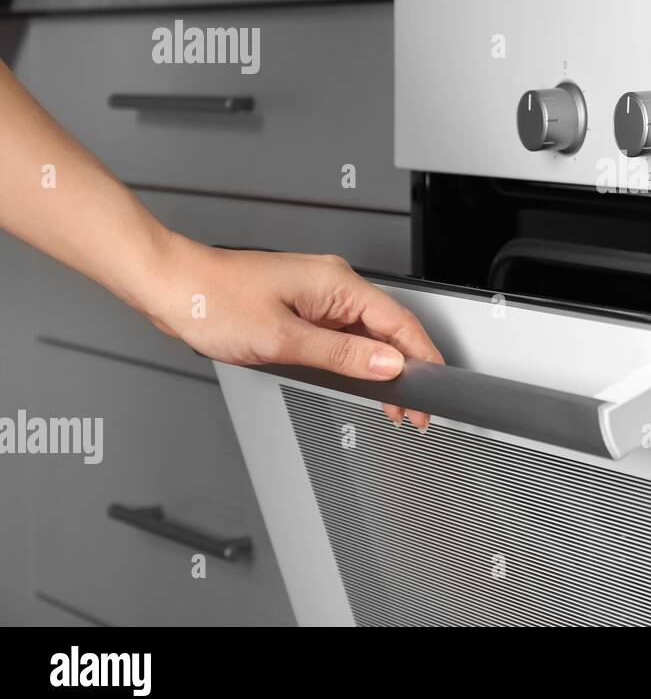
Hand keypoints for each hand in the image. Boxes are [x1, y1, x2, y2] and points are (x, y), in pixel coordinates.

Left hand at [143, 231, 439, 429]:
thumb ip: (343, 356)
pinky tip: (356, 382)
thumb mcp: (284, 340)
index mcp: (338, 284)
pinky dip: (353, 361)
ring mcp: (318, 296)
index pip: (400, 323)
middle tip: (412, 414)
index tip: (433, 392)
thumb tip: (389, 365)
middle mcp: (333, 285)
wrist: (171, 287)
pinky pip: (342, 335)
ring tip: (389, 407)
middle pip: (388, 330)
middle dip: (405, 371)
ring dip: (379, 369)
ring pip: (365, 335)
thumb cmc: (214, 301)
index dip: (422, 360)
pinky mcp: (302, 308)